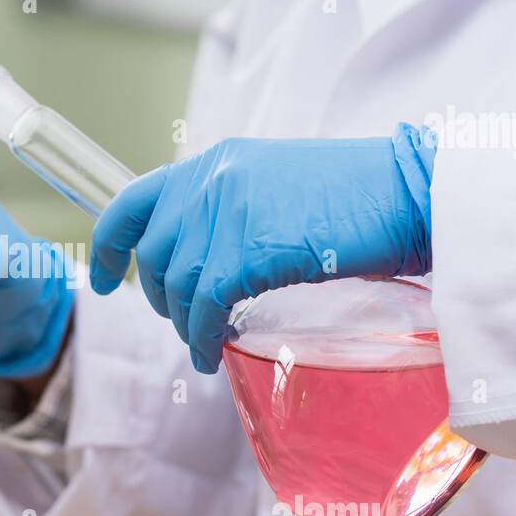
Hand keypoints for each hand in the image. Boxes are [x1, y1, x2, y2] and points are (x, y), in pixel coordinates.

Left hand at [89, 123, 434, 373]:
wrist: (411, 193)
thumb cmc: (359, 198)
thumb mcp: (276, 189)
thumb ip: (231, 212)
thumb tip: (202, 262)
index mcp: (214, 163)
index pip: (134, 200)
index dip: (110, 244)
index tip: (104, 278)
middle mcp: (210, 181)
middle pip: (152, 254)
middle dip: (158, 297)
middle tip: (185, 321)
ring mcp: (227, 212)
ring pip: (176, 285)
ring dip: (185, 324)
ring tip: (205, 343)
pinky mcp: (250, 248)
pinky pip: (205, 306)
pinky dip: (203, 336)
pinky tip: (213, 352)